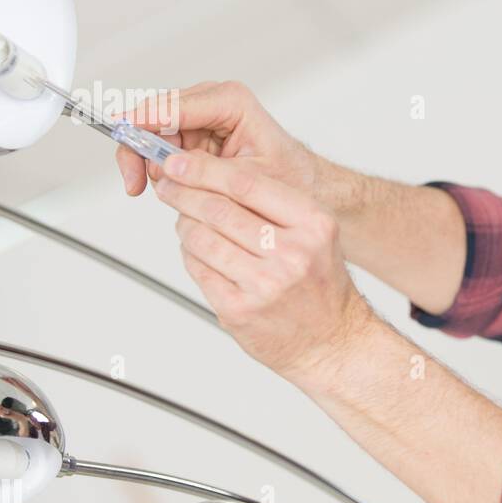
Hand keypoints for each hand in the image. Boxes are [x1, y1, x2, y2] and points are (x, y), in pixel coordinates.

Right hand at [116, 81, 321, 201]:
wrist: (304, 187)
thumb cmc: (290, 178)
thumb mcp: (250, 180)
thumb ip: (209, 173)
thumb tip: (166, 168)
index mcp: (232, 102)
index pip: (174, 105)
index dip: (143, 120)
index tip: (122, 134)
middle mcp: (214, 103)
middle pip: (155, 115)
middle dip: (140, 148)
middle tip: (135, 181)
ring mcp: (201, 118)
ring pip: (152, 132)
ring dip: (147, 162)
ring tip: (160, 191)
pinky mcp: (194, 136)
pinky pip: (160, 146)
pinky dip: (156, 167)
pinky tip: (165, 186)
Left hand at [152, 148, 372, 382]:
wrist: (333, 340)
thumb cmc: (320, 285)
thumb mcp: (315, 234)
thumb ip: (274, 206)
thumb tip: (212, 176)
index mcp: (313, 225)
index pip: (247, 184)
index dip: (205, 169)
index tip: (180, 162)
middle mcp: (293, 253)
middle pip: (219, 210)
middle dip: (183, 193)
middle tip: (168, 185)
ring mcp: (265, 284)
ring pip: (202, 239)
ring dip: (184, 225)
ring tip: (183, 220)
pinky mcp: (239, 310)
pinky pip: (199, 270)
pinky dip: (189, 255)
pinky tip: (195, 251)